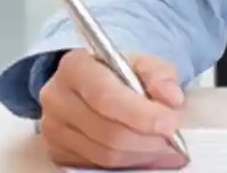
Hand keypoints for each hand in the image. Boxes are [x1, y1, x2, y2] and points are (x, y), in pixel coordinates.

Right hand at [39, 50, 187, 169]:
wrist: (89, 89)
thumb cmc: (115, 75)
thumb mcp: (140, 64)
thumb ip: (159, 75)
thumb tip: (171, 97)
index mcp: (75, 67)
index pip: (106, 97)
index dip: (140, 114)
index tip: (169, 123)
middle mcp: (56, 98)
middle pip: (108, 132)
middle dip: (148, 139)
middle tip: (174, 139)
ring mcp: (53, 129)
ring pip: (105, 155)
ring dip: (141, 155)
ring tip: (164, 147)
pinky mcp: (57, 153)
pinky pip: (97, 167)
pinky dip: (127, 164)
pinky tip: (144, 153)